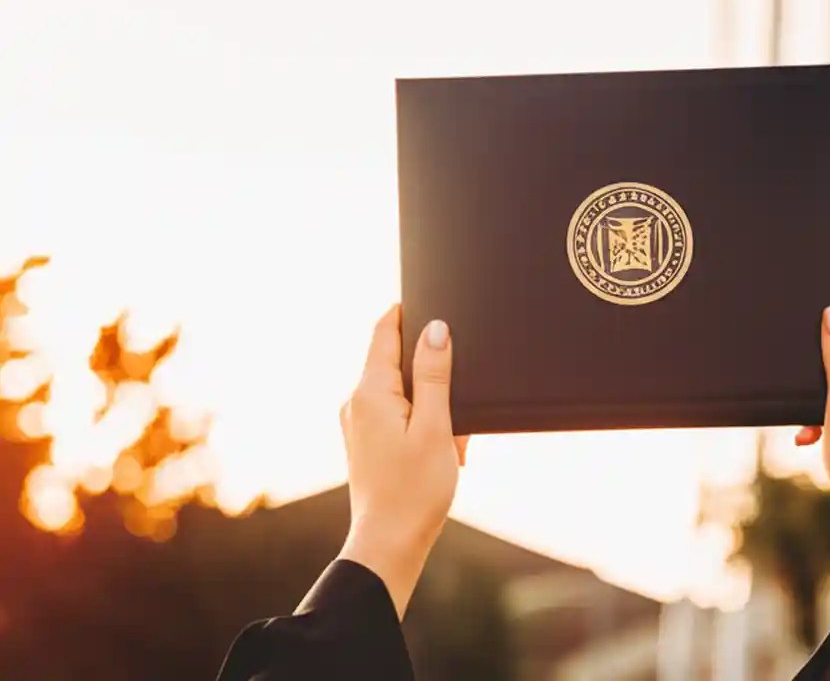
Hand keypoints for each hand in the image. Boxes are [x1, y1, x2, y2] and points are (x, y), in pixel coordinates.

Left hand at [336, 306, 467, 618]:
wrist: (390, 544)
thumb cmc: (415, 490)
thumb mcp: (435, 426)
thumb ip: (434, 375)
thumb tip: (434, 329)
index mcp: (370, 392)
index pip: (385, 330)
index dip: (409, 311)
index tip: (434, 299)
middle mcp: (356, 402)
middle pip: (398, 361)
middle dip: (435, 374)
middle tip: (459, 403)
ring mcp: (358, 423)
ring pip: (404, 392)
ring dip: (436, 407)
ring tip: (453, 442)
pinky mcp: (367, 442)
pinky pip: (400, 416)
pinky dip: (426, 426)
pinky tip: (444, 454)